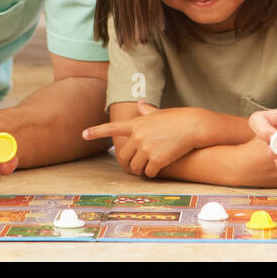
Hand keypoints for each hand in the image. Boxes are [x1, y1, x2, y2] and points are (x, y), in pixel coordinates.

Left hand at [82, 103, 208, 177]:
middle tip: (136, 165)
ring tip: (150, 166)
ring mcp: (146, 148)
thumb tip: (141, 104)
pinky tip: (159, 169)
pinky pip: (149, 173)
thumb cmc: (178, 118)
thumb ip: (147, 111)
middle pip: (123, 157)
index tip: (84, 134)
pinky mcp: (156, 159)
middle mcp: (138, 136)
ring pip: (136, 167)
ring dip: (141, 170)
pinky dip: (152, 173)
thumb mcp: (159, 113)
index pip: (112, 128)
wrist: (193, 126)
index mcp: (136, 124)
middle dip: (129, 163)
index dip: (96, 132)